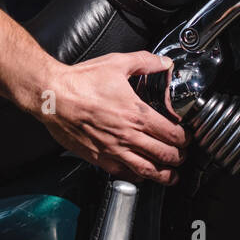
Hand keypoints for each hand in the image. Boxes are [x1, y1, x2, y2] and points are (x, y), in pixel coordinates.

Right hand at [37, 52, 187, 184]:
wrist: (53, 96)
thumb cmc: (81, 82)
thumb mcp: (117, 63)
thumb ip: (146, 62)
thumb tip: (164, 62)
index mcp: (136, 114)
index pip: (172, 134)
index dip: (185, 138)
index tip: (187, 137)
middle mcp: (128, 136)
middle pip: (164, 155)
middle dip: (179, 157)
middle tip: (183, 155)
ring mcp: (113, 150)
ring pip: (147, 171)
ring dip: (165, 175)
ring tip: (172, 176)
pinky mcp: (99, 158)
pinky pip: (124, 174)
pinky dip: (138, 177)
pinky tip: (142, 175)